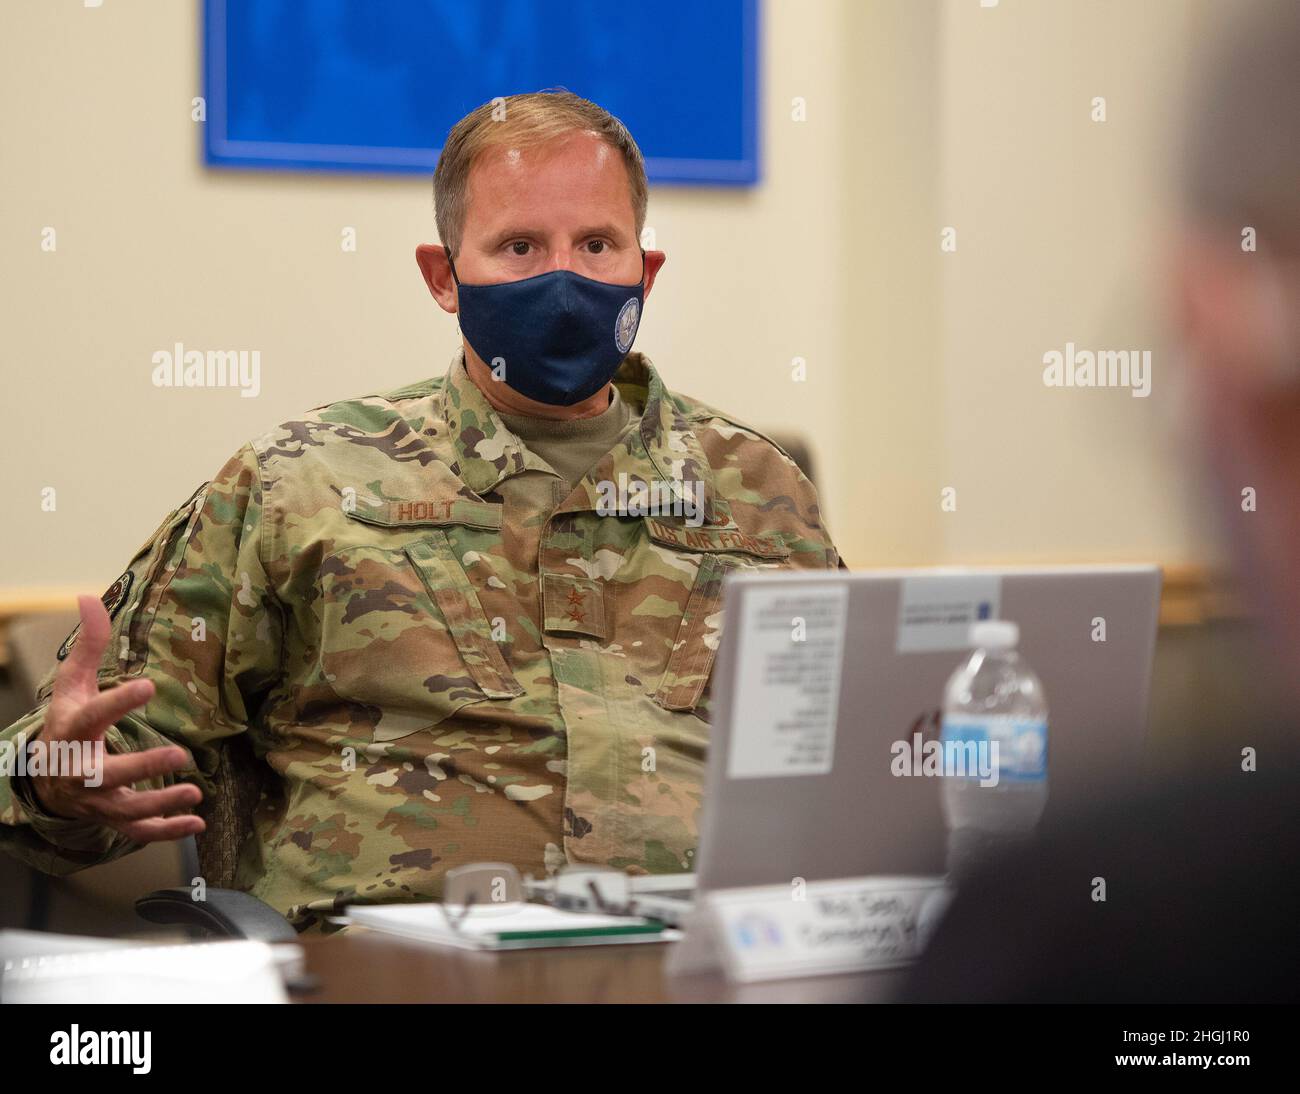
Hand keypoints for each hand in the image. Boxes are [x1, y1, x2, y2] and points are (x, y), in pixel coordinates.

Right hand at [26, 594, 204, 842]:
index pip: (95, 715)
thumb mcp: (74, 683)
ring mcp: (96, 799)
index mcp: (74, 731)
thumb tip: (88, 596)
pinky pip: (138, 832)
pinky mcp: (112, 818)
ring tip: (195, 794)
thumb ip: (89, 644)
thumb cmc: (68, 721)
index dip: (119, 702)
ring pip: (125, 809)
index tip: (147, 686)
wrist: (45, 776)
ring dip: (160, 804)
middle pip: (109, 774)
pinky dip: (167, 832)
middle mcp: (82, 770)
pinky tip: (198, 824)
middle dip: (141, 767)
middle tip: (179, 755)